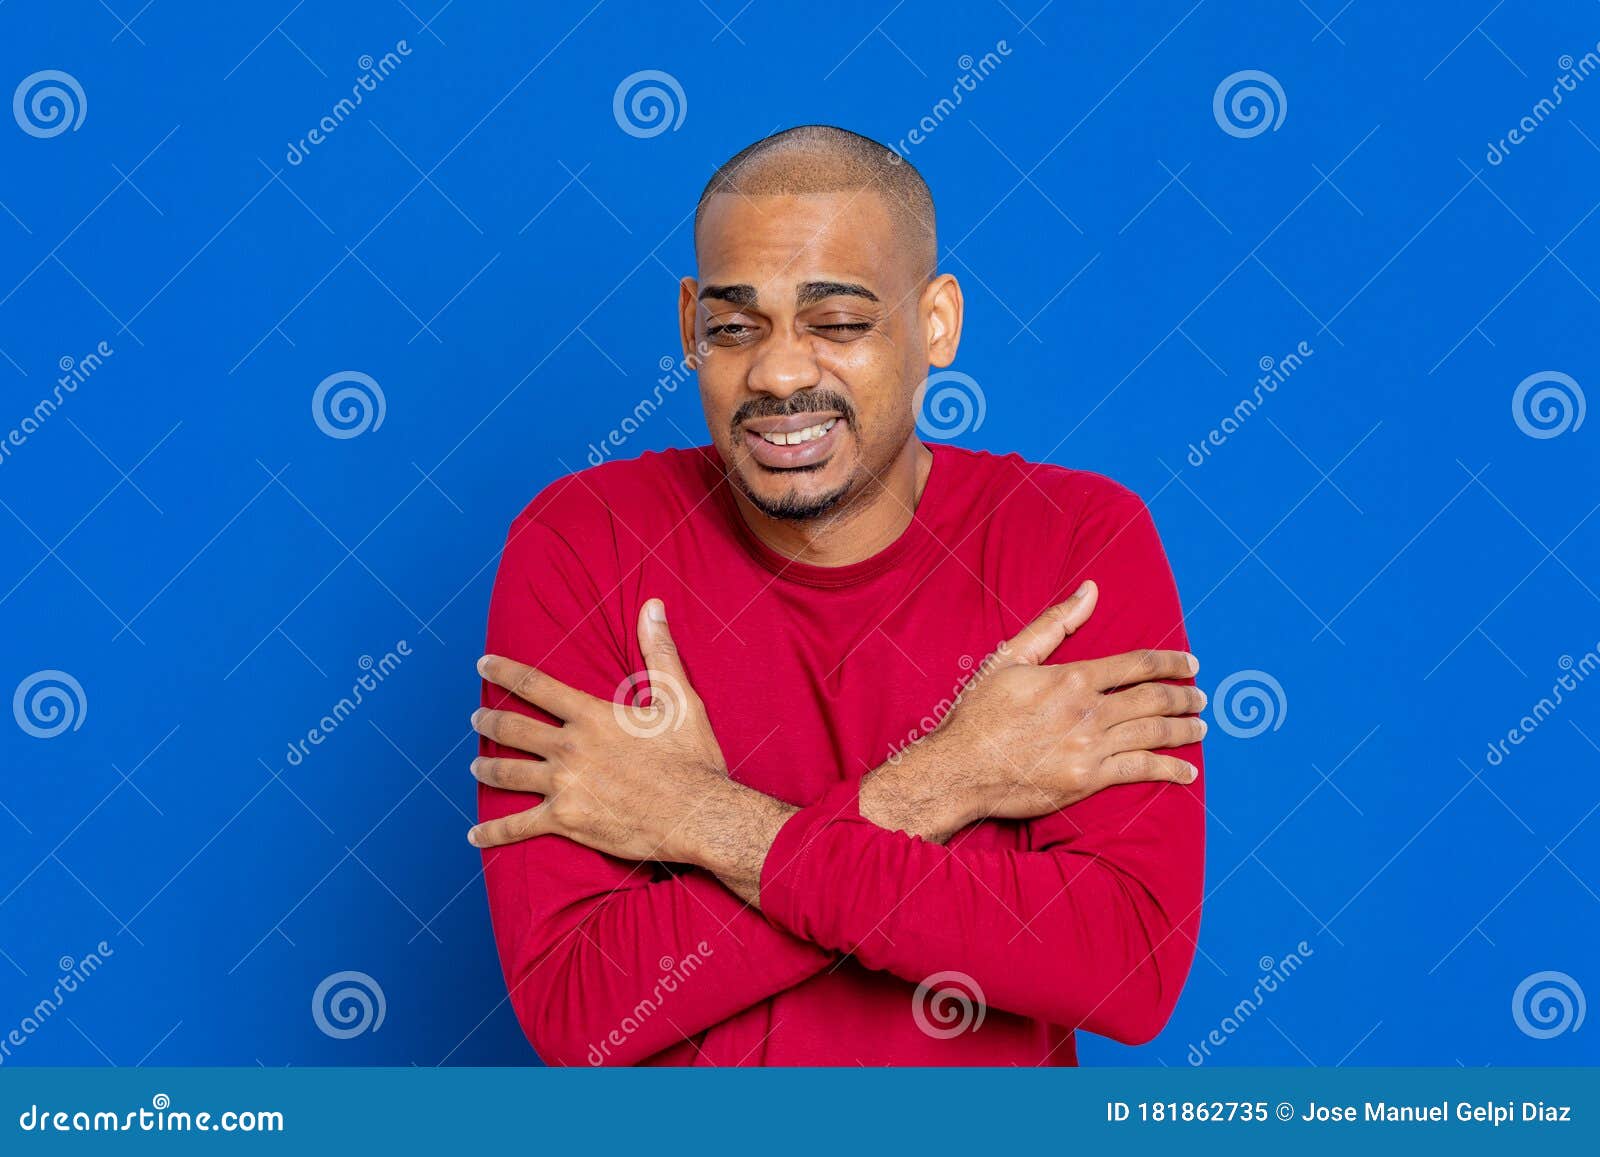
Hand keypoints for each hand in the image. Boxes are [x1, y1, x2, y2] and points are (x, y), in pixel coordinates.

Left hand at [467, 599, 739, 861]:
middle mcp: (569, 747)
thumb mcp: (679, 698)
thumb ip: (659, 651)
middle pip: (511, 729)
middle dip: (487, 722)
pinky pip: (518, 827)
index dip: (504, 672)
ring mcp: (563, 785)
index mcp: (591, 715)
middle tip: (476, 719)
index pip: (534, 685)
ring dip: (485, 769)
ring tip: (475, 768)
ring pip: (506, 774)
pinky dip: (492, 832)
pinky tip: (475, 835)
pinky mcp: (565, 820)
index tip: (483, 664)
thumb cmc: (691, 758)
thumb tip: (653, 607)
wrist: (697, 814)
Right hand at [860, 581, 1204, 839]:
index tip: (1190, 664)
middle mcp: (1087, 711)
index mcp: (1072, 677)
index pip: (1136, 664)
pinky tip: (1187, 770)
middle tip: (1201, 696)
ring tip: (1200, 725)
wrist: (959, 768)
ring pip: (1153, 732)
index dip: (1170, 662)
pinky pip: (1141, 770)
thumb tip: (1089, 589)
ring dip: (1184, 728)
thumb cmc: (979, 712)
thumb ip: (1053, 624)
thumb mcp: (1009, 657)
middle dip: (1184, 696)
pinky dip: (1170, 768)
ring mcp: (1090, 747)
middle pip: (1153, 698)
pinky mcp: (1088, 779)